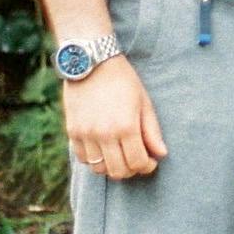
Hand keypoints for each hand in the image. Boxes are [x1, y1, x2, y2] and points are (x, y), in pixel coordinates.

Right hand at [64, 56, 168, 180]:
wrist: (91, 62)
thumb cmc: (123, 80)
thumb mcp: (143, 102)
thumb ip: (152, 131)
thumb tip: (161, 154)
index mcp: (126, 126)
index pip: (137, 163)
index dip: (146, 167)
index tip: (150, 161)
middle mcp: (104, 134)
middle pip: (118, 171)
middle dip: (131, 170)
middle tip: (137, 160)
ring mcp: (85, 134)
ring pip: (99, 169)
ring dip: (112, 167)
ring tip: (119, 155)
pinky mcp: (72, 131)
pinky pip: (83, 158)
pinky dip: (94, 159)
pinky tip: (103, 149)